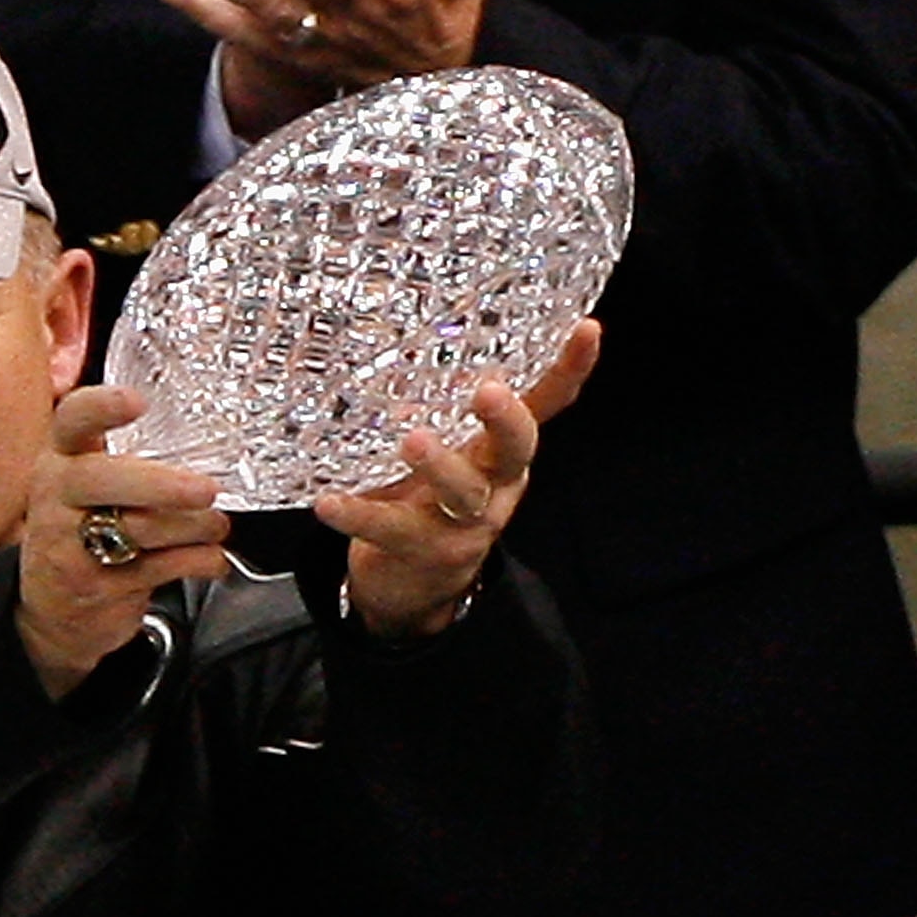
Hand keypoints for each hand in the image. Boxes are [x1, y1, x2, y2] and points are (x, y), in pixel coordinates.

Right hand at [17, 387, 230, 699]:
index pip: (71, 421)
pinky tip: (211, 557)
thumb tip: (209, 445)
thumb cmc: (83, 538)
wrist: (54, 615)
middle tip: (207, 489)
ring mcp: (70, 547)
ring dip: (194, 526)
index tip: (136, 401)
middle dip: (162, 484)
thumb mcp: (88, 491)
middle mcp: (58, 498)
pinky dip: (198, 561)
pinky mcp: (94, 589)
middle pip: (104, 479)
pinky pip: (158, 568)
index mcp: (60, 461)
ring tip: (216, 525)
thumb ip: (129, 462)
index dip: (102, 407)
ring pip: (140, 528)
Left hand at [318, 319, 599, 641]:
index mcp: (505, 452)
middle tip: (488, 392)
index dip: (570, 369)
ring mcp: (465, 524)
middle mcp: (496, 485)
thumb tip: (388, 328)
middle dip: (505, 420)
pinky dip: (359, 514)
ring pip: (462, 493)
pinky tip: (328, 503)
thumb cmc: (428, 499)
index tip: (588, 328)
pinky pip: (390, 529)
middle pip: (516, 450)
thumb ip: (433, 403)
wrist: (412, 588)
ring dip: (440, 464)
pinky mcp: (423, 553)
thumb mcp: (446, 448)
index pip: (548, 404)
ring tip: (412, 439)